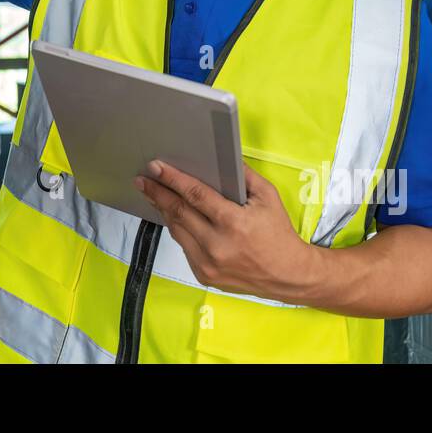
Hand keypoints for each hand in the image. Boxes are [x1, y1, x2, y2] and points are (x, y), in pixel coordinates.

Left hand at [136, 160, 321, 302]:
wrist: (288, 275)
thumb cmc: (278, 234)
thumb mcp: (268, 197)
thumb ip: (244, 175)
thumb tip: (222, 157)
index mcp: (233, 223)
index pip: (195, 195)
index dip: (172, 179)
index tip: (156, 167)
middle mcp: (217, 245)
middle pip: (178, 212)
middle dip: (157, 192)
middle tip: (143, 179)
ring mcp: (208, 264)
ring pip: (176, 230)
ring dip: (163, 210)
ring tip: (152, 193)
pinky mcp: (203, 275)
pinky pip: (183, 246)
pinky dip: (178, 229)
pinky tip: (173, 216)